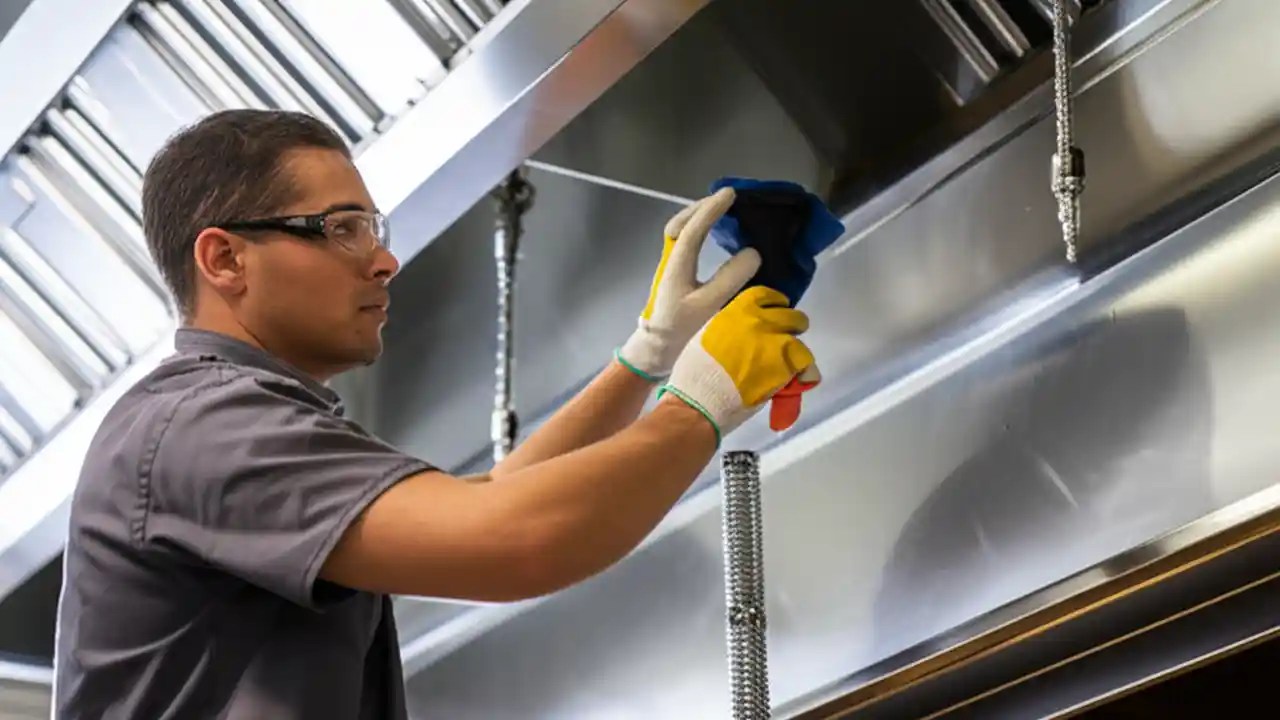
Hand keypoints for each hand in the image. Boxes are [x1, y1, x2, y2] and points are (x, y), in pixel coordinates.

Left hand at [615, 188, 760, 380]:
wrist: (656, 349)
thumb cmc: (680, 328)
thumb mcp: (708, 305)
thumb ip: (730, 278)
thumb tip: (753, 252)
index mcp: (677, 263)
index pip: (694, 227)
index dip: (712, 209)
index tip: (731, 194)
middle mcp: (671, 259)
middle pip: (682, 223)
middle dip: (703, 206)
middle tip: (726, 198)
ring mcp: (671, 266)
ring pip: (681, 231)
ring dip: (699, 217)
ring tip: (721, 210)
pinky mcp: (675, 275)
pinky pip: (686, 242)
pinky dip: (699, 230)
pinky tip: (712, 235)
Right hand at [659, 286, 819, 444]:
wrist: (700, 399)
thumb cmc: (695, 372)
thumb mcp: (709, 334)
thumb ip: (731, 327)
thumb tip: (744, 333)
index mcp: (737, 310)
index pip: (766, 295)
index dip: (774, 304)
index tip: (773, 313)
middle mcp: (761, 320)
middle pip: (790, 315)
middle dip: (789, 326)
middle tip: (782, 342)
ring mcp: (776, 341)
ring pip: (800, 338)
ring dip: (796, 348)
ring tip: (792, 362)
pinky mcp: (786, 366)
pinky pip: (807, 365)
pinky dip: (806, 372)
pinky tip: (800, 379)